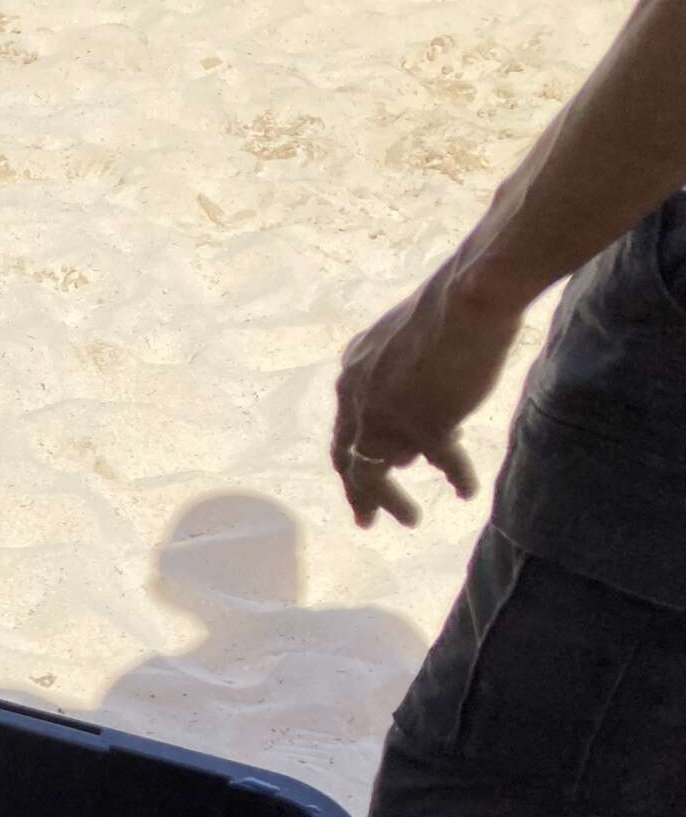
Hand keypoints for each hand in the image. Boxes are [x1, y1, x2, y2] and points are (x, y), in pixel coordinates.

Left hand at [330, 264, 524, 528]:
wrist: (473, 293)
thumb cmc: (451, 311)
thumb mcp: (406, 353)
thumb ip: (397, 395)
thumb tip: (406, 449)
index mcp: (352, 376)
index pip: (343, 432)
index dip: (348, 462)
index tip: (355, 488)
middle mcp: (360, 399)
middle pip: (350, 460)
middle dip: (358, 494)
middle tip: (366, 523)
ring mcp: (389, 414)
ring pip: (382, 470)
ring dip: (395, 499)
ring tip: (409, 518)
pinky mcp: (426, 424)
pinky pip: (442, 464)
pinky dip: (457, 478)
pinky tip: (465, 491)